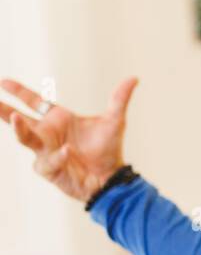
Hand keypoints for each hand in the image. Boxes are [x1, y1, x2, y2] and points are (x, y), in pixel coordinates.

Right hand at [0, 76, 137, 202]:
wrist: (110, 177)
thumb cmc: (108, 149)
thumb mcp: (114, 121)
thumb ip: (119, 100)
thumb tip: (134, 78)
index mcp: (57, 119)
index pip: (34, 102)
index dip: (19, 92)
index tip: (3, 82)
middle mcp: (47, 134)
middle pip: (19, 119)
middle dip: (5, 110)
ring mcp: (45, 151)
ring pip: (25, 139)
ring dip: (20, 129)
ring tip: (16, 118)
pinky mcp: (49, 169)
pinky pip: (48, 161)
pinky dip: (57, 156)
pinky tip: (66, 150)